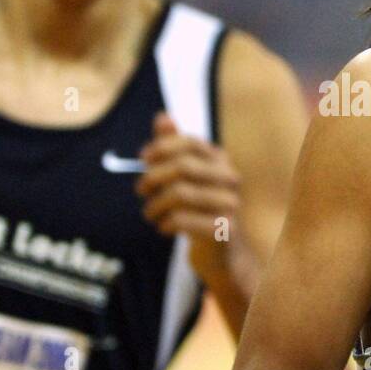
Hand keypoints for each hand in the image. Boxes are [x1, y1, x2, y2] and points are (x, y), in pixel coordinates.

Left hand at [135, 112, 245, 279]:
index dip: (162, 147)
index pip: (190, 142)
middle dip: (154, 177)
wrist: (221, 252)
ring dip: (156, 204)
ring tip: (150, 213)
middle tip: (140, 190)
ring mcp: (230, 203)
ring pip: (180, 193)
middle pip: (183, 166)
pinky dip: (166, 223)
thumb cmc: (199, 209)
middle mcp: (230, 178)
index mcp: (221, 160)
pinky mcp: (225, 229)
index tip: (142, 158)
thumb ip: (173, 147)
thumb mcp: (185, 177)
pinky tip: (163, 227)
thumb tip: (162, 117)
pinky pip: (183, 219)